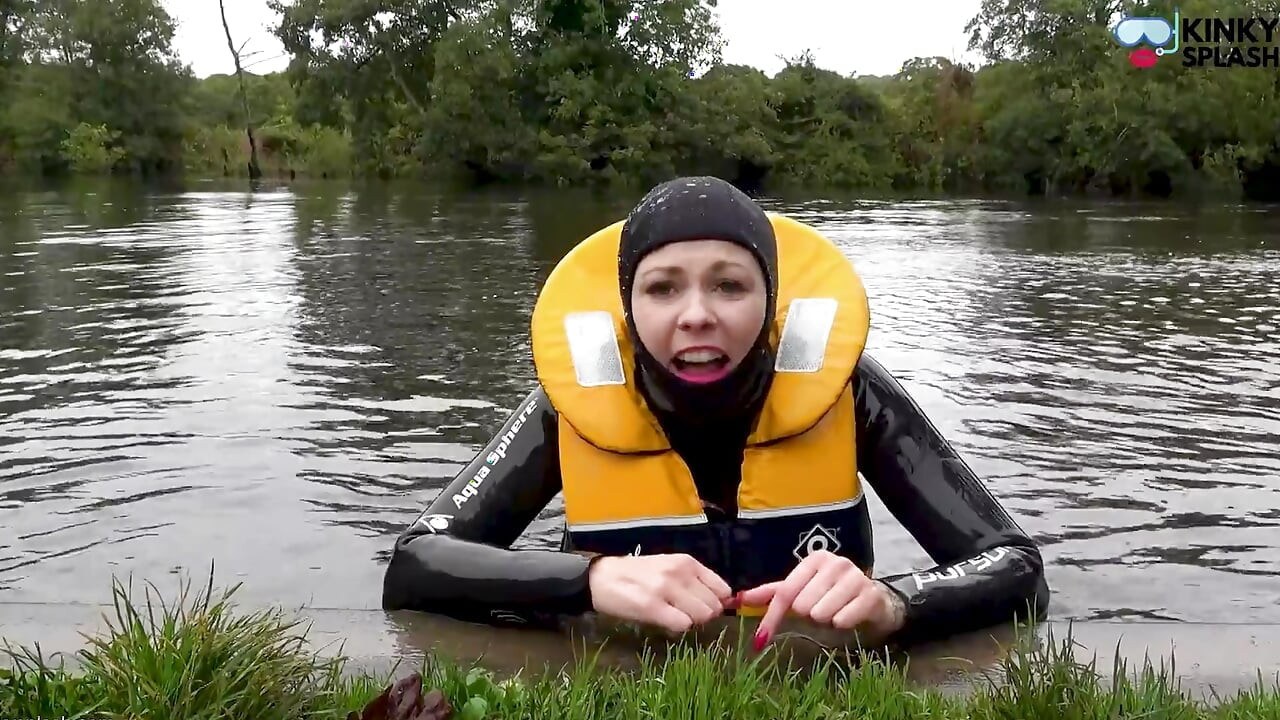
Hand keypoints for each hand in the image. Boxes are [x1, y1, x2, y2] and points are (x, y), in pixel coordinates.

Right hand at [587, 553, 736, 632]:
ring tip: (675, 616)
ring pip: (701, 616)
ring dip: (692, 622)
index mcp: (687, 562)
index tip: (705, 606)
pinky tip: (666, 621)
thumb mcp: (669, 566)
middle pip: (713, 606)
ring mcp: (666, 589)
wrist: (602, 577)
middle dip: (705, 615)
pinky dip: (678, 627)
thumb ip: (694, 580)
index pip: (722, 589)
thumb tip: (720, 601)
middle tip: (687, 614)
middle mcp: (679, 572)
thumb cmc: (638, 573)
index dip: (717, 602)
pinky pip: (682, 624)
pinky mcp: (652, 606)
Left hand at [738, 550, 905, 650]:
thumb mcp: (801, 590)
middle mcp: (836, 563)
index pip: (785, 592)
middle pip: (802, 605)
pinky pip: (842, 620)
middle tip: (820, 608)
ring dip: (825, 619)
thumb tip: (736, 599)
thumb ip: (771, 594)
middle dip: (808, 614)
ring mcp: (855, 577)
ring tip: (834, 610)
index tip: (759, 639)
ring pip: (821, 613)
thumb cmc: (830, 593)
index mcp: (815, 559)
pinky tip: (848, 614)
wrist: (872, 599)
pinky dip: (841, 623)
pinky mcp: (869, 595)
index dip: (771, 617)